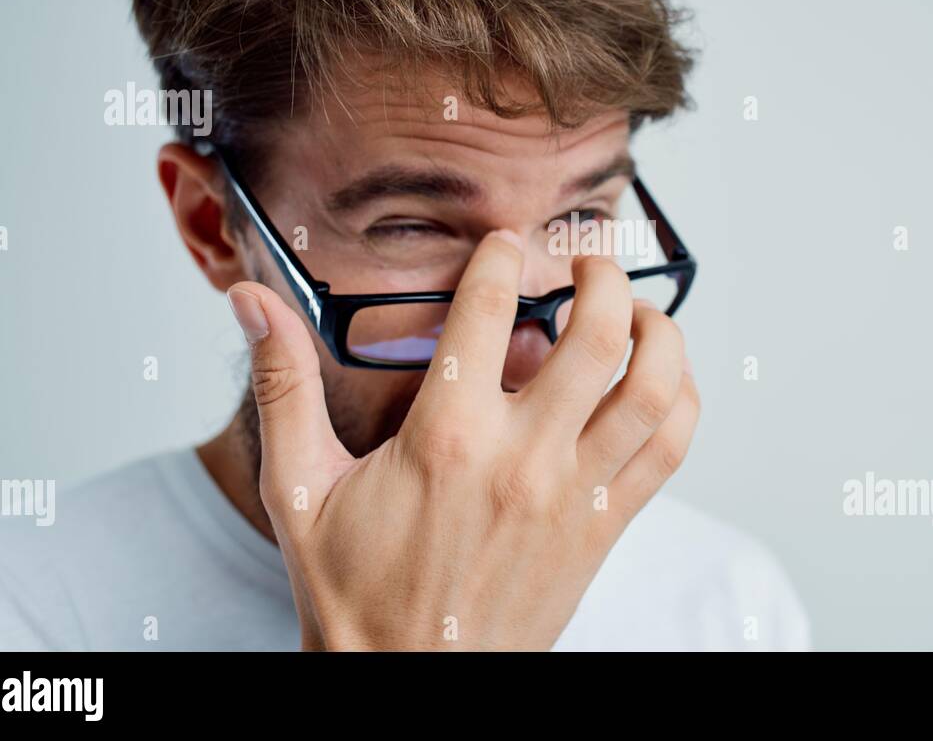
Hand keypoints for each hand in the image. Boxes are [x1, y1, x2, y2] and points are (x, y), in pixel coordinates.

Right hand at [226, 231, 698, 649]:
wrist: (411, 687)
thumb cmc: (355, 593)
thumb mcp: (298, 490)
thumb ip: (283, 386)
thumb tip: (251, 302)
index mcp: (445, 438)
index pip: (489, 310)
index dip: (502, 258)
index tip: (503, 246)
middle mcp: (522, 460)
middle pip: (598, 334)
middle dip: (601, 276)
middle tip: (585, 264)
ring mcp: (573, 495)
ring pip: (654, 388)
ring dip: (658, 332)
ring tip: (635, 312)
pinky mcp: (604, 528)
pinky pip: (670, 449)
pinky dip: (681, 401)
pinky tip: (656, 381)